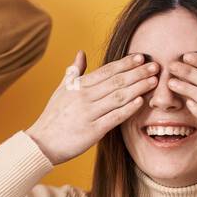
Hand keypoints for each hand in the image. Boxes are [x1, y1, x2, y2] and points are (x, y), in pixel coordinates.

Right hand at [25, 51, 159, 164]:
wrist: (41, 143)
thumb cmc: (52, 117)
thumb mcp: (60, 91)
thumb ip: (73, 72)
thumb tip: (81, 53)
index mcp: (78, 86)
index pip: (106, 71)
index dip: (125, 63)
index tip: (140, 57)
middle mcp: (84, 98)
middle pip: (116, 81)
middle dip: (137, 73)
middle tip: (155, 66)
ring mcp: (88, 114)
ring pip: (118, 97)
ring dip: (138, 88)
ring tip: (154, 81)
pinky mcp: (92, 131)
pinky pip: (114, 118)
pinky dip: (128, 109)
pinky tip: (140, 102)